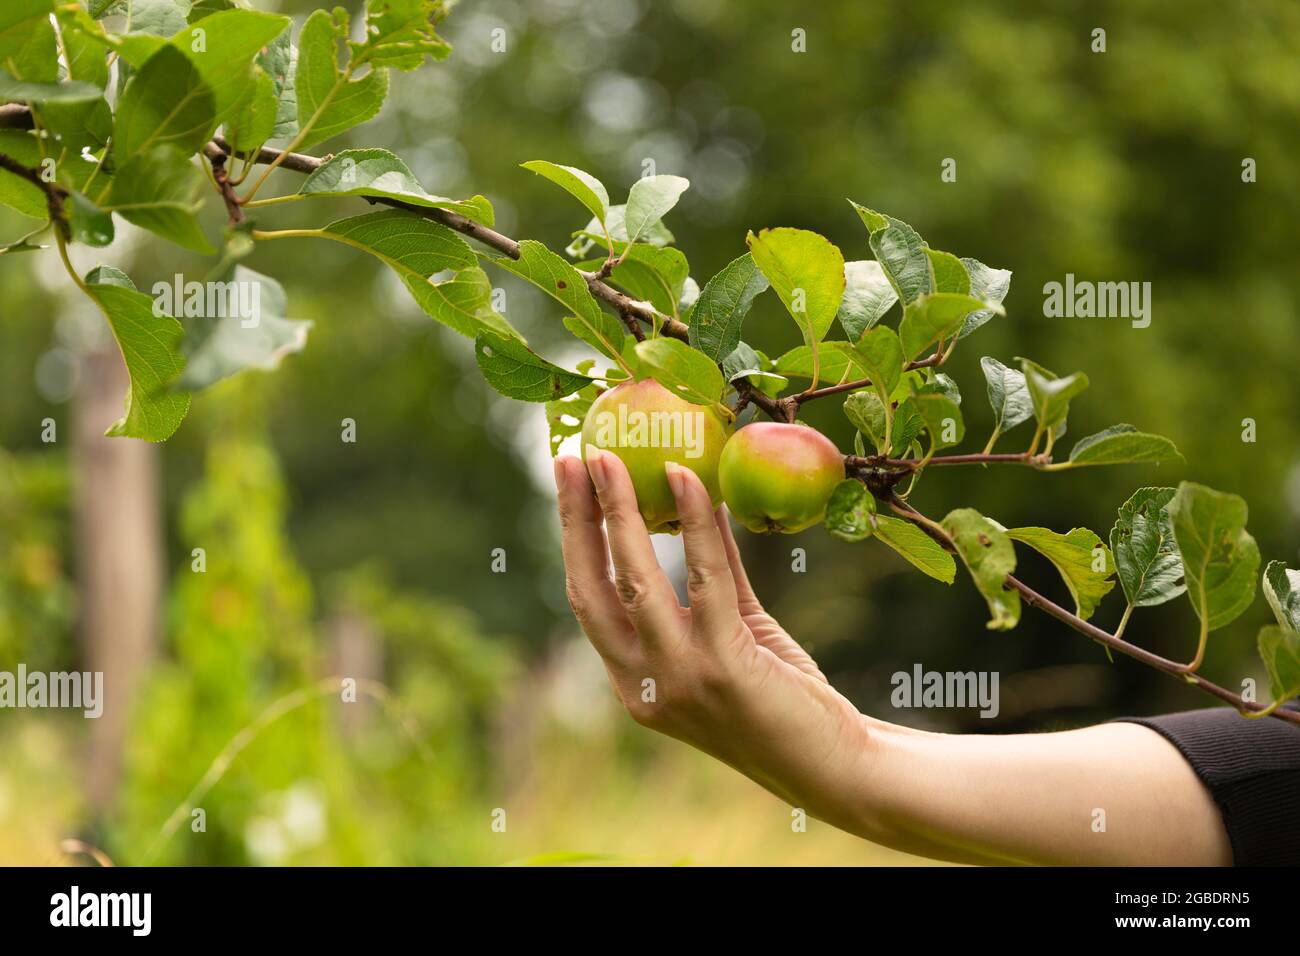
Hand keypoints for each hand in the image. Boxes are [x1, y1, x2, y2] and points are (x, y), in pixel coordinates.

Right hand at [554, 447, 875, 830]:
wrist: (834, 766)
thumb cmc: (783, 697)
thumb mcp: (736, 629)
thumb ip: (715, 574)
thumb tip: (701, 500)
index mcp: (634, 681)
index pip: (588, 601)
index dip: (574, 539)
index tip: (570, 483)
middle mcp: (643, 685)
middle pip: (591, 590)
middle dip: (576, 519)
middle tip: (572, 458)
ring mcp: (679, 679)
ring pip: (634, 581)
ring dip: (619, 512)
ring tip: (612, 459)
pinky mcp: (724, 668)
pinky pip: (705, 578)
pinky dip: (695, 523)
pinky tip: (688, 480)